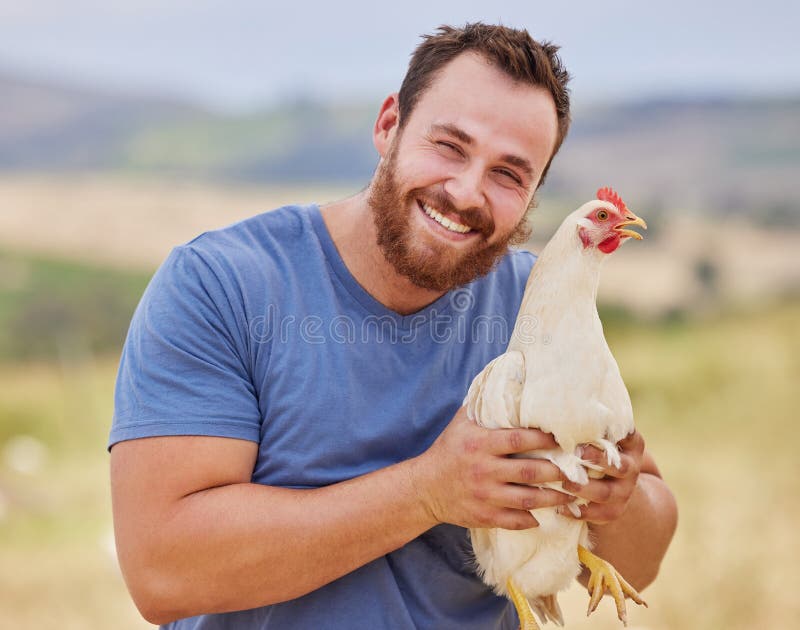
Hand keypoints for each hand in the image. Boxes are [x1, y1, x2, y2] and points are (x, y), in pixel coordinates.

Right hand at [410, 407, 572, 530]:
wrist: (424, 487)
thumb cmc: (449, 449)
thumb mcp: (461, 422)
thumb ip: (484, 404)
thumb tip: (504, 375)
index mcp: (480, 444)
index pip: (519, 440)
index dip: (545, 439)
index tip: (564, 438)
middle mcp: (483, 470)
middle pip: (529, 471)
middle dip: (558, 471)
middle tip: (579, 469)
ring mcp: (484, 495)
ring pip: (527, 499)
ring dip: (554, 497)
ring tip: (572, 493)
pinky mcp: (484, 516)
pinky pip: (514, 520)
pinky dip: (532, 519)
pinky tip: (546, 514)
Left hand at [561, 430, 645, 523]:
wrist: (616, 485)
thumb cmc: (595, 449)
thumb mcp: (600, 434)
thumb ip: (587, 422)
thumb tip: (556, 399)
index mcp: (631, 444)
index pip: (628, 437)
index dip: (614, 434)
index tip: (594, 428)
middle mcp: (631, 467)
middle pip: (619, 466)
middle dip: (598, 460)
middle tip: (576, 453)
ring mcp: (625, 492)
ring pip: (606, 493)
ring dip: (585, 488)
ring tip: (565, 483)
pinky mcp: (614, 511)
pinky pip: (599, 515)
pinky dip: (580, 512)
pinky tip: (561, 508)